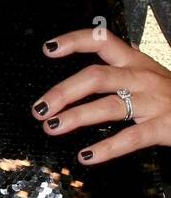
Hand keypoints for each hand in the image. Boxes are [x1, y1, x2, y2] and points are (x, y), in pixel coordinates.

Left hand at [31, 28, 170, 162]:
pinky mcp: (165, 128)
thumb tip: (82, 71)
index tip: (47, 49)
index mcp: (135, 60)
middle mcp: (142, 76)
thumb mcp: (148, 74)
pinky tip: (86, 156)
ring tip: (51, 127)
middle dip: (63, 91)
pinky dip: (106, 148)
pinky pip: (131, 138)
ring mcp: (154, 102)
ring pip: (108, 106)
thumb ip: (120, 69)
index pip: (101, 40)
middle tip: (39, 108)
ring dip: (75, 117)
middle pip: (95, 77)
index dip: (73, 41)